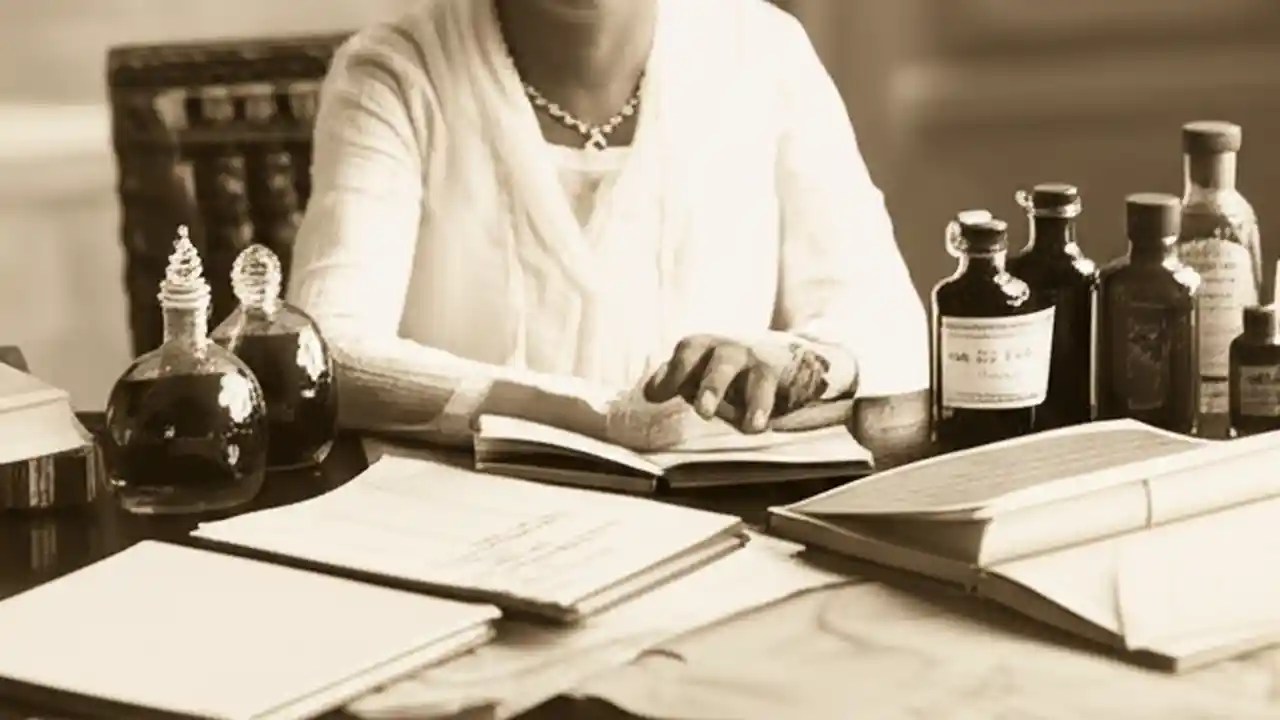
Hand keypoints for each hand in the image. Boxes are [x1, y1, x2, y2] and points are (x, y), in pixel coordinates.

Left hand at [643, 334, 830, 432]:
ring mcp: (757, 363)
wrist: (776, 356)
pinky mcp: (777, 378)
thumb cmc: (722, 369)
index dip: (673, 372)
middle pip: (720, 362)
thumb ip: (675, 379)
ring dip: (754, 401)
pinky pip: (772, 392)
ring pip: (754, 377)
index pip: (687, 352)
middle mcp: (730, 351)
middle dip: (712, 386)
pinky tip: (758, 426)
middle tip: (705, 411)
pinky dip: (764, 408)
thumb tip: (649, 390)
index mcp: (704, 347)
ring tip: (746, 426)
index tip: (657, 396)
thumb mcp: (696, 370)